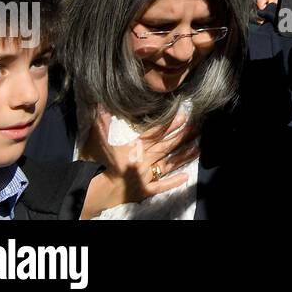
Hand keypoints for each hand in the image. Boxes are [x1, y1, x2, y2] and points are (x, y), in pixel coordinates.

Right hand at [80, 108, 198, 216]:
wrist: (93, 189)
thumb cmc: (96, 161)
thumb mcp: (98, 138)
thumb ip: (102, 120)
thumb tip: (102, 102)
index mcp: (135, 146)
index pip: (157, 132)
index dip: (171, 123)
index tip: (184, 115)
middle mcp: (144, 159)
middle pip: (167, 145)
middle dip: (183, 136)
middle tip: (198, 127)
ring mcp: (146, 175)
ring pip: (169, 163)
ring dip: (184, 156)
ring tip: (198, 148)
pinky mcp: (145, 189)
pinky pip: (161, 186)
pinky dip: (173, 182)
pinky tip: (186, 177)